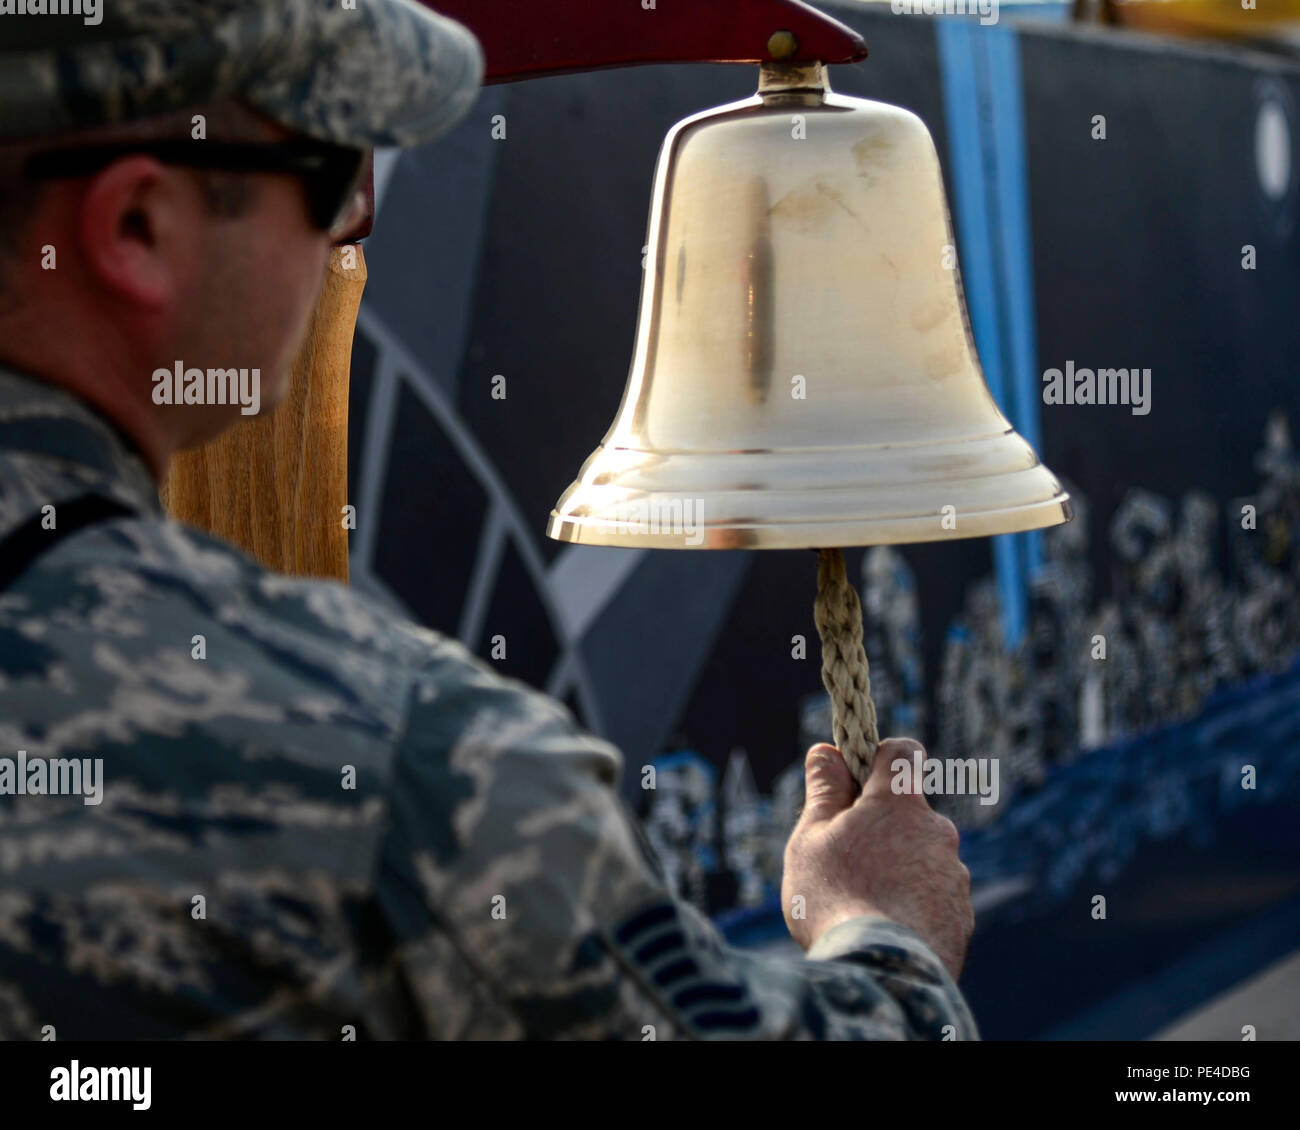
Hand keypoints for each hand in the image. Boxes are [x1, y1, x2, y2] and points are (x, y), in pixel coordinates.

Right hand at [781, 738, 973, 978]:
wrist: (881, 974)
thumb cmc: (835, 897)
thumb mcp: (811, 838)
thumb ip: (823, 791)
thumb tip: (826, 751)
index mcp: (900, 804)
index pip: (903, 752)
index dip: (879, 759)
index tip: (855, 782)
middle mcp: (938, 832)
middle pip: (909, 813)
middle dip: (883, 827)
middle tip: (846, 860)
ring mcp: (954, 876)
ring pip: (923, 857)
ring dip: (899, 868)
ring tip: (864, 906)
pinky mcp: (962, 918)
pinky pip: (935, 898)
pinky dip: (914, 906)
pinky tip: (887, 931)